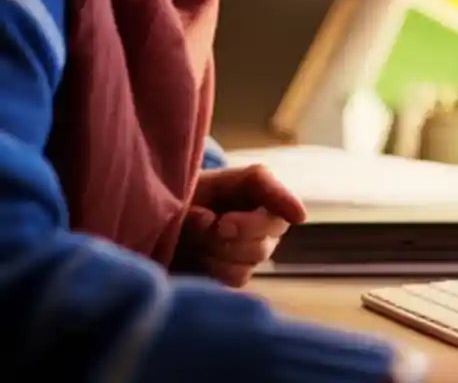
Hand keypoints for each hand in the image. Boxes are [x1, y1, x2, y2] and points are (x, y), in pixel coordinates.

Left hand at [176, 165, 306, 286]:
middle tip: (217, 224)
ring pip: (254, 255)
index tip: (297, 216)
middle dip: (243, 228)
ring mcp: (253, 251)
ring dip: (221, 248)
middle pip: (270, 230)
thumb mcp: (204, 181)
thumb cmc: (187, 197)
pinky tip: (200, 257)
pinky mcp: (238, 274)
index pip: (280, 196)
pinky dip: (214, 267)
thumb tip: (225, 220)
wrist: (160, 226)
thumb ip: (229, 190)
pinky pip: (237, 276)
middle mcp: (264, 223)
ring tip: (197, 239)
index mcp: (258, 192)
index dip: (287, 203)